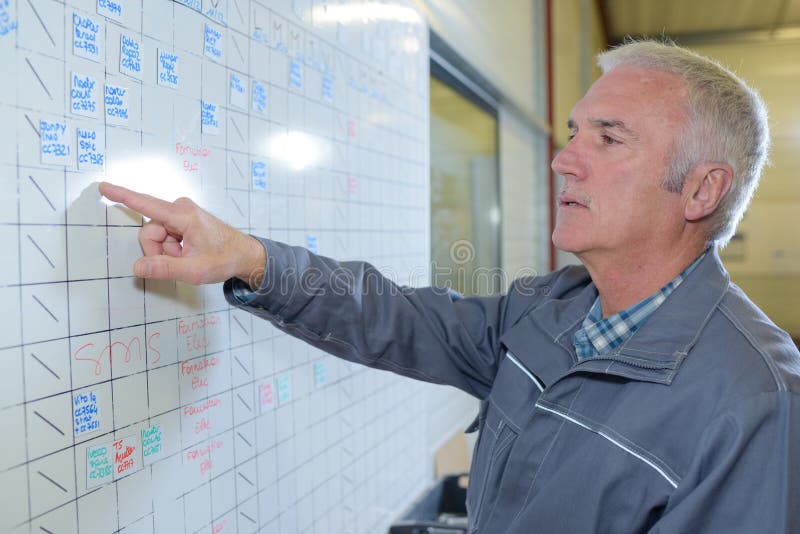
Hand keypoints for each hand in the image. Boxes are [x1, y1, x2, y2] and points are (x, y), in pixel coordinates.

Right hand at [98, 182, 265, 287]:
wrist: (243, 254)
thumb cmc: (224, 259)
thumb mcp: (194, 271)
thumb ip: (164, 269)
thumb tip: (138, 268)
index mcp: (184, 216)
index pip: (145, 205)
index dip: (122, 195)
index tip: (103, 186)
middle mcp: (180, 208)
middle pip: (149, 232)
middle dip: (158, 251)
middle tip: (180, 260)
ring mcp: (181, 212)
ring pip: (156, 236)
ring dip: (167, 251)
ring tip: (187, 256)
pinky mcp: (181, 218)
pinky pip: (164, 235)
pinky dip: (171, 248)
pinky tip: (187, 252)